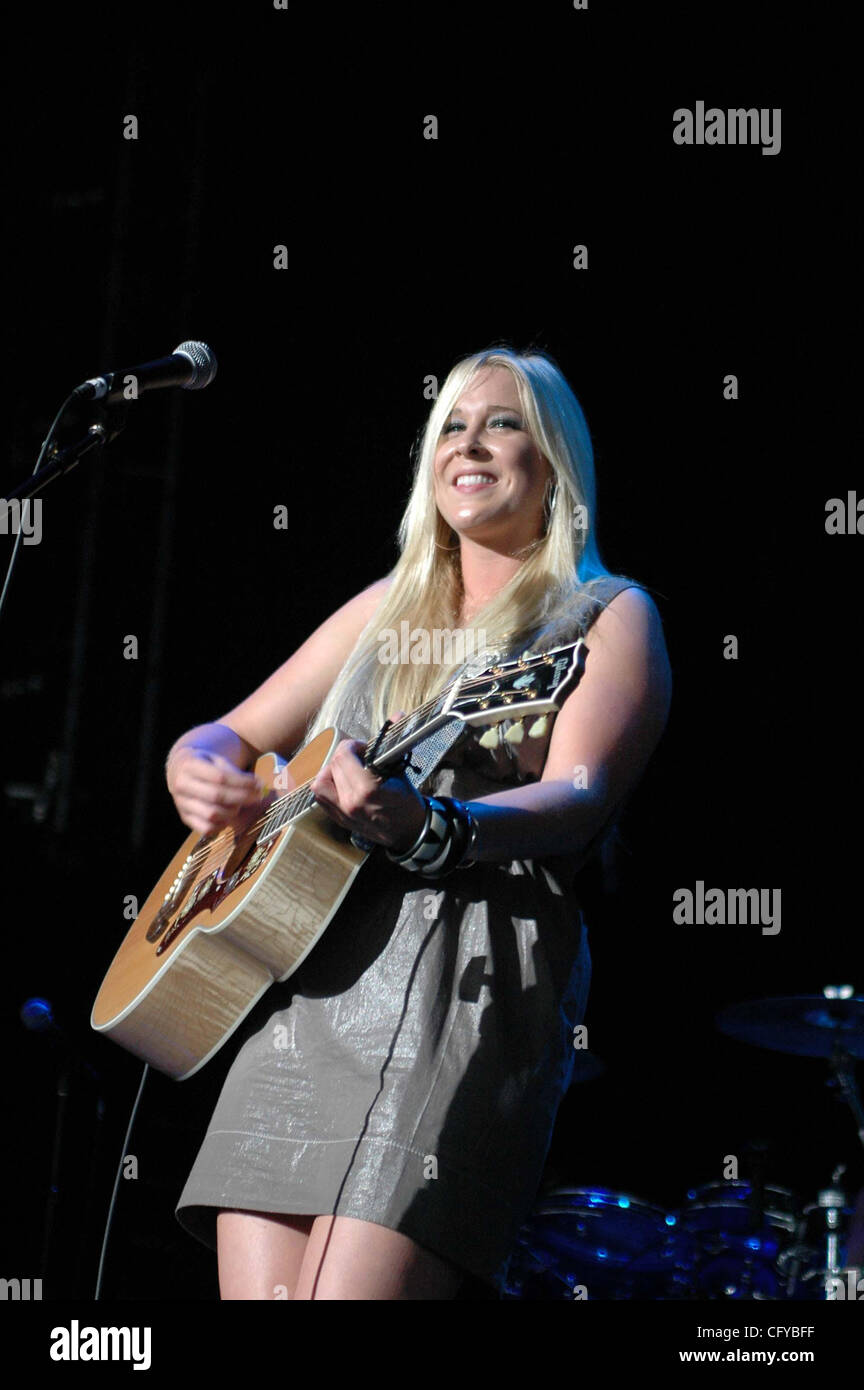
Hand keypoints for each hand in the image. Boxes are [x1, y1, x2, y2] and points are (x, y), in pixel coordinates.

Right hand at [167, 747, 264, 835]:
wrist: (181, 771)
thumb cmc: (206, 765)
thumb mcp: (217, 760)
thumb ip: (235, 772)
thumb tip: (257, 786)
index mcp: (189, 765)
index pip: (220, 777)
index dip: (242, 782)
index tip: (258, 784)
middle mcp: (181, 785)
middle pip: (217, 796)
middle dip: (242, 797)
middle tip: (257, 796)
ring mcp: (181, 804)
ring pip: (212, 814)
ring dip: (233, 811)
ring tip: (241, 804)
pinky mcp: (185, 818)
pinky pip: (206, 829)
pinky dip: (222, 825)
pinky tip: (229, 815)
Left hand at [309, 736, 426, 852]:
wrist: (409, 832)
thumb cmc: (407, 802)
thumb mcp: (401, 771)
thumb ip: (392, 743)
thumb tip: (398, 715)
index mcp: (366, 790)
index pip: (343, 756)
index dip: (351, 746)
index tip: (363, 748)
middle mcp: (350, 803)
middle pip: (332, 766)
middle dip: (343, 756)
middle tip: (357, 756)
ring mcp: (342, 814)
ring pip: (319, 783)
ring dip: (330, 772)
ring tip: (346, 771)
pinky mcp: (339, 820)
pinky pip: (321, 798)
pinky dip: (328, 786)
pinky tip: (341, 783)